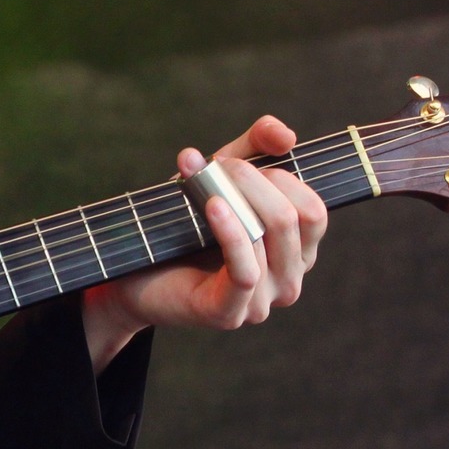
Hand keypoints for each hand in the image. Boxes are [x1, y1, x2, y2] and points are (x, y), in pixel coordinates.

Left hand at [80, 115, 327, 370]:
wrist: (134, 270)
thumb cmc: (185, 224)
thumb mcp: (222, 175)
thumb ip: (257, 146)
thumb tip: (285, 135)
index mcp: (295, 252)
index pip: (314, 210)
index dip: (283, 177)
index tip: (239, 162)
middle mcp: (288, 281)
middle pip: (295, 219)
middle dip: (255, 180)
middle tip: (218, 166)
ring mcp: (262, 303)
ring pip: (270, 237)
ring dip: (233, 197)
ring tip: (201, 180)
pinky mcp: (230, 313)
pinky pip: (245, 270)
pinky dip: (230, 230)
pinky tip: (212, 204)